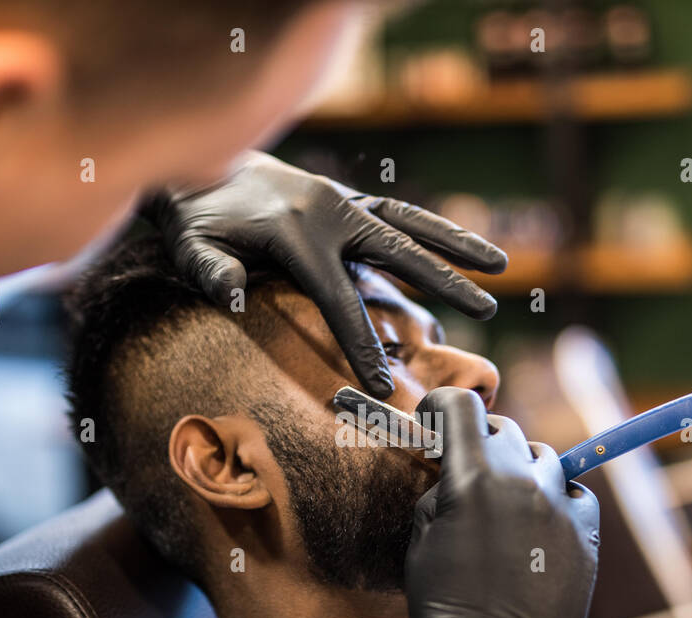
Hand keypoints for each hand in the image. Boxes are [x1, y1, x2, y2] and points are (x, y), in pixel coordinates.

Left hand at [142, 152, 506, 398]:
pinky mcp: (347, 196)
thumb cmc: (193, 217)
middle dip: (443, 283)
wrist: (199, 160)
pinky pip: (398, 213)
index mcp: (295, 233)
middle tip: (486, 310)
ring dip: (457, 243)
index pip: (338, 298)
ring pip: (410, 223)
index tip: (382, 384)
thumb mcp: (189, 245)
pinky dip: (433, 228)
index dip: (361, 343)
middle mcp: (330, 212)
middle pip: (398, 251)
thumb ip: (211, 271)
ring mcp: (342, 200)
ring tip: (502, 265)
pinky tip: (464, 248)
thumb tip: (236, 296)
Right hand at [404, 387, 600, 617]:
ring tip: (506, 510)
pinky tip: (539, 530)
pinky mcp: (587, 537)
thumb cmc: (444, 611)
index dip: (442, 406)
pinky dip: (557, 501)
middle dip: (483, 442)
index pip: (462, 407)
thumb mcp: (421, 542)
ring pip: (544, 460)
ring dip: (522, 472)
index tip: (435, 417)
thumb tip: (456, 470)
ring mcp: (559, 509)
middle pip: (505, 431)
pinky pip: (575, 496)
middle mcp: (522, 483)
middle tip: (469, 471)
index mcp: (472, 479)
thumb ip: (441, 493)